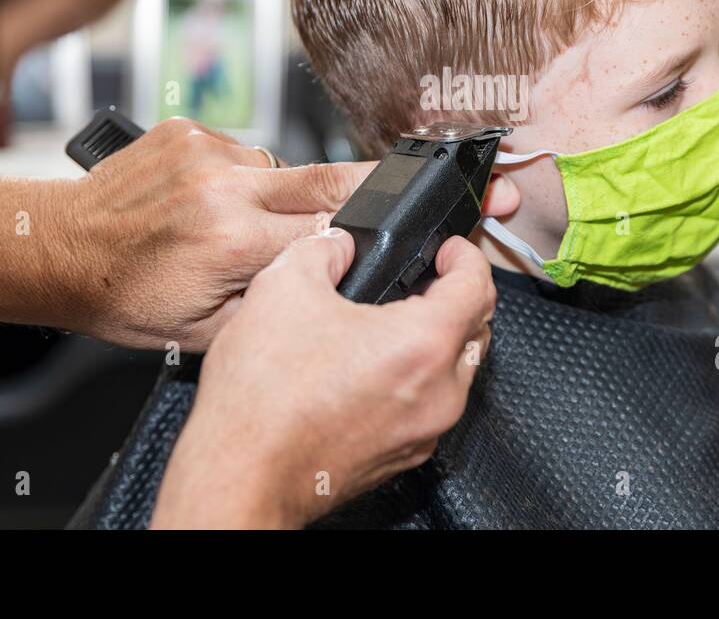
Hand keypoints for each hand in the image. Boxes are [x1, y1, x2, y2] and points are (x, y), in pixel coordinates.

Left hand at [54, 117, 374, 350]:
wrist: (60, 249)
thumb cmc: (123, 295)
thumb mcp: (207, 330)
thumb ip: (273, 302)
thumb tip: (324, 279)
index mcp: (231, 242)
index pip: (329, 231)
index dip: (351, 239)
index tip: (361, 243)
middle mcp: (222, 188)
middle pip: (329, 177)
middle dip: (365, 185)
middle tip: (391, 187)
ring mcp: (205, 152)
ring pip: (284, 167)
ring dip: (281, 192)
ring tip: (244, 219)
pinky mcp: (190, 130)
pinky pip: (246, 152)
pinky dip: (243, 175)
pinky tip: (214, 197)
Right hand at [151, 228, 495, 528]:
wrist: (241, 474)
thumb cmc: (264, 397)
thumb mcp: (284, 286)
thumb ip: (323, 248)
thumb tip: (339, 243)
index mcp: (424, 344)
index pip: (476, 285)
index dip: (465, 255)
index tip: (448, 247)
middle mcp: (439, 393)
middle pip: (476, 329)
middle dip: (456, 296)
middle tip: (422, 278)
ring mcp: (425, 431)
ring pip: (457, 371)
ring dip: (440, 339)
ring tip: (394, 319)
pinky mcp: (403, 456)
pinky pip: (431, 405)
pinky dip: (418, 378)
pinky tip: (373, 365)